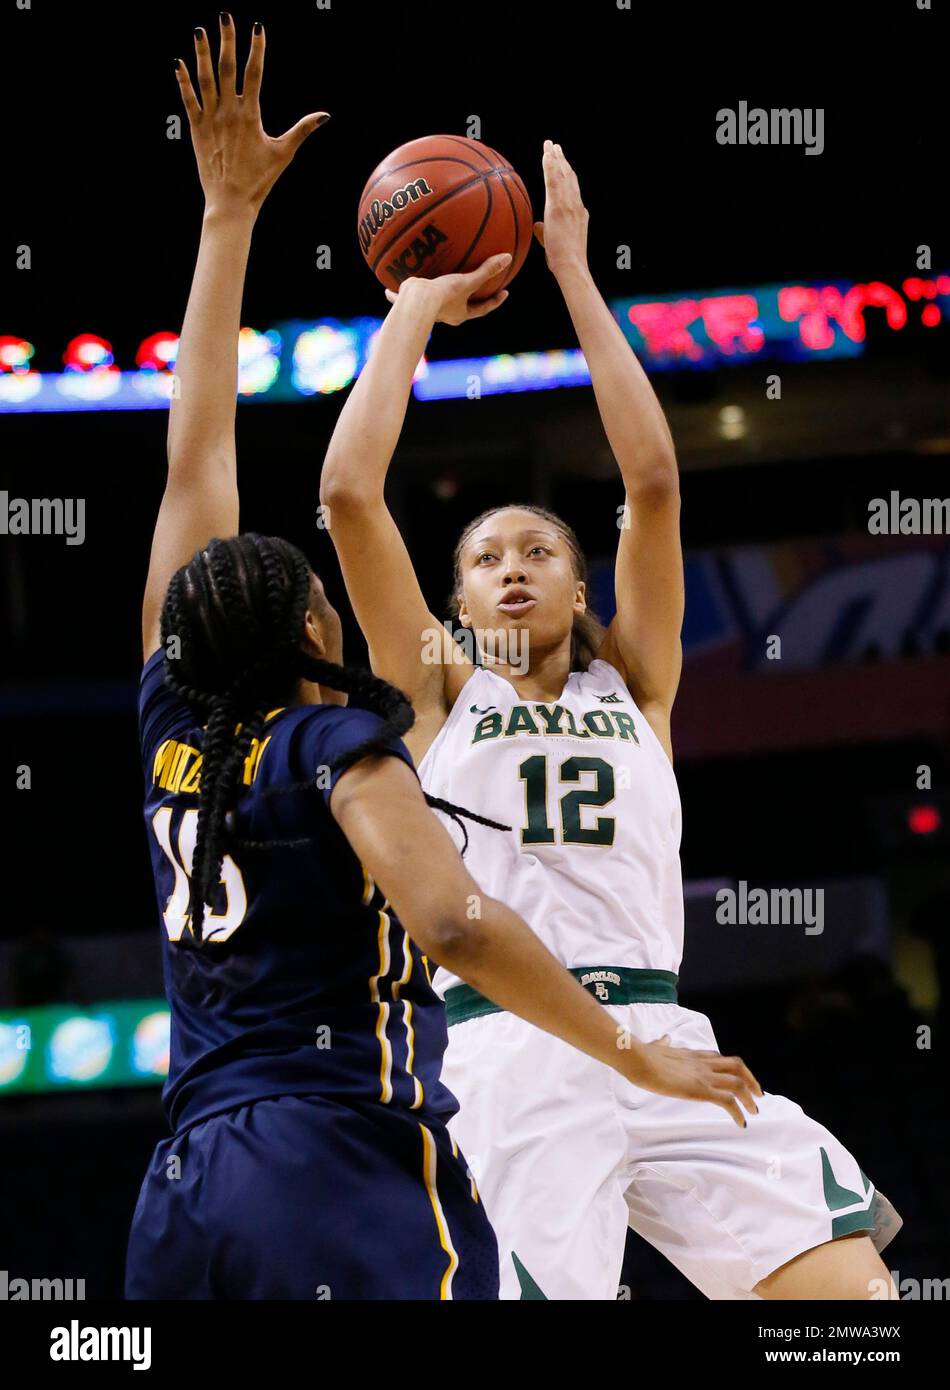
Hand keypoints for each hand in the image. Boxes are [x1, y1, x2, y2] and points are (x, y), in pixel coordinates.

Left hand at [175, 17, 327, 215]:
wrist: (231, 202)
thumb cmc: (259, 180)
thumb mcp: (283, 153)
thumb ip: (302, 130)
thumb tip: (325, 115)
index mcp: (250, 115)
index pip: (254, 73)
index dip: (256, 49)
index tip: (257, 28)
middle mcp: (229, 112)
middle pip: (227, 68)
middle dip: (227, 40)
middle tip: (225, 16)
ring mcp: (210, 119)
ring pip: (205, 79)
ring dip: (202, 53)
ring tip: (199, 30)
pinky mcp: (196, 129)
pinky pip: (188, 99)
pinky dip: (182, 80)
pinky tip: (178, 62)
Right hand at [384, 253, 511, 324]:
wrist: (416, 303)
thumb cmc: (443, 295)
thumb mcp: (467, 281)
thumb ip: (486, 270)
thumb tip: (508, 257)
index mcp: (459, 313)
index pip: (482, 308)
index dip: (494, 301)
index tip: (504, 293)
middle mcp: (444, 315)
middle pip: (459, 307)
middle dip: (465, 298)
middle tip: (473, 287)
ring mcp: (426, 310)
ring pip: (431, 303)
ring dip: (432, 296)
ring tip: (431, 286)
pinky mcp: (409, 305)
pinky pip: (403, 298)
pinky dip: (396, 295)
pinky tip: (388, 288)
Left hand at [533, 139, 588, 275]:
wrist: (571, 265)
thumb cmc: (563, 260)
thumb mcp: (553, 242)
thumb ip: (545, 232)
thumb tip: (537, 226)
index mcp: (578, 212)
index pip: (571, 188)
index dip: (566, 173)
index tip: (562, 162)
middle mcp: (576, 205)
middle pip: (569, 177)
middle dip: (562, 160)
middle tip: (555, 146)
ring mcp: (570, 204)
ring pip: (563, 175)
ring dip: (556, 158)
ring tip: (550, 145)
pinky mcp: (560, 206)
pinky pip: (554, 181)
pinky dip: (551, 167)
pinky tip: (547, 155)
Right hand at [623, 1033, 762, 1127]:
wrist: (638, 1059)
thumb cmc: (642, 1055)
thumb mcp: (656, 1047)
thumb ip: (663, 1045)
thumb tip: (664, 1039)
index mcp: (692, 1054)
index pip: (719, 1058)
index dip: (732, 1069)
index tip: (738, 1079)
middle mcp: (702, 1063)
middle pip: (737, 1065)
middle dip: (750, 1080)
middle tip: (757, 1095)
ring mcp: (703, 1075)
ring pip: (738, 1082)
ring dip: (749, 1097)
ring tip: (753, 1111)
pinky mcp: (700, 1089)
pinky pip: (728, 1101)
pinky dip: (738, 1113)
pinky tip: (741, 1123)